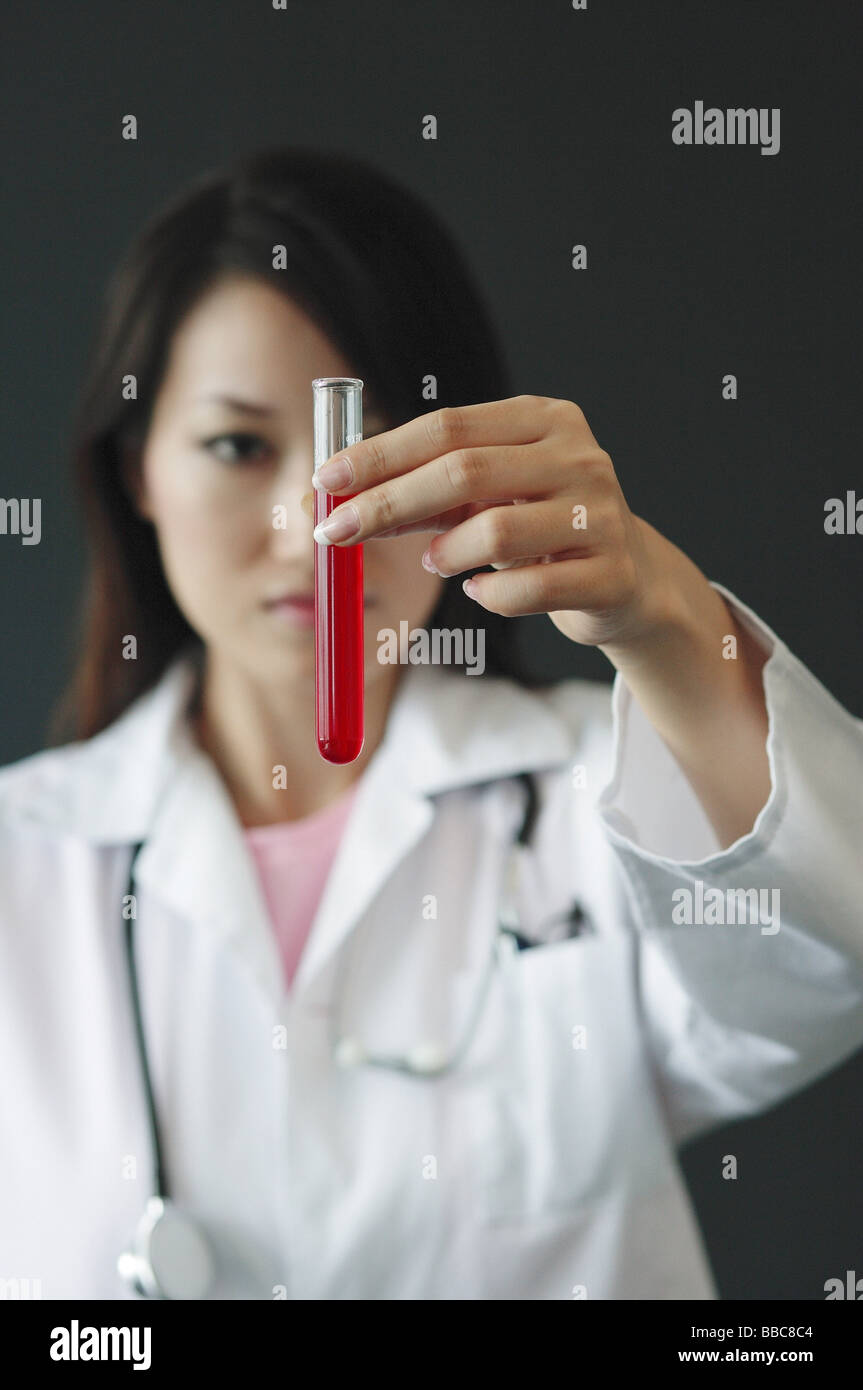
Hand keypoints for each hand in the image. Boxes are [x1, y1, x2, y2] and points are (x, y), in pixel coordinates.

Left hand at [310, 395, 667, 649]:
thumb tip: (334, 500)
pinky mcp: (611, 574)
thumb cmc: (540, 530)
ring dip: (448, 553)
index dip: (380, 453)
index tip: (326, 479)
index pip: (448, 427)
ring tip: (439, 562)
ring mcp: (600, 515)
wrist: (628, 583)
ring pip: (495, 531)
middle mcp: (578, 457)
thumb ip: (421, 494)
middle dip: (388, 503)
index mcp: (543, 420)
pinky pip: (528, 588)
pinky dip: (490, 594)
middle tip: (336, 533)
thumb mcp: (485, 497)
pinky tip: (484, 591)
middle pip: (464, 471)